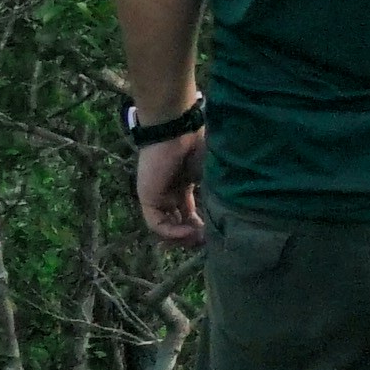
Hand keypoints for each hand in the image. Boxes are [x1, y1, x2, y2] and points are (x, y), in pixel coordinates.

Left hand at [137, 128, 208, 244]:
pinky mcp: (148, 197)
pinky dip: (172, 232)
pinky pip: (156, 223)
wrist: (178, 128)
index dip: (200, 227)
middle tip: (205, 242)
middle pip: (177, 223)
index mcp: (184, 184)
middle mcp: (169, 192)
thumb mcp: (211, 175)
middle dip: (191, 236)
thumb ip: (212, 195)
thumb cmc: (199, 144)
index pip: (188, 214)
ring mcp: (157, 195)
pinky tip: (188, 232)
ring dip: (182, 237)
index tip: (214, 233)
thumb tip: (222, 218)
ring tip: (198, 239)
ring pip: (166, 227)